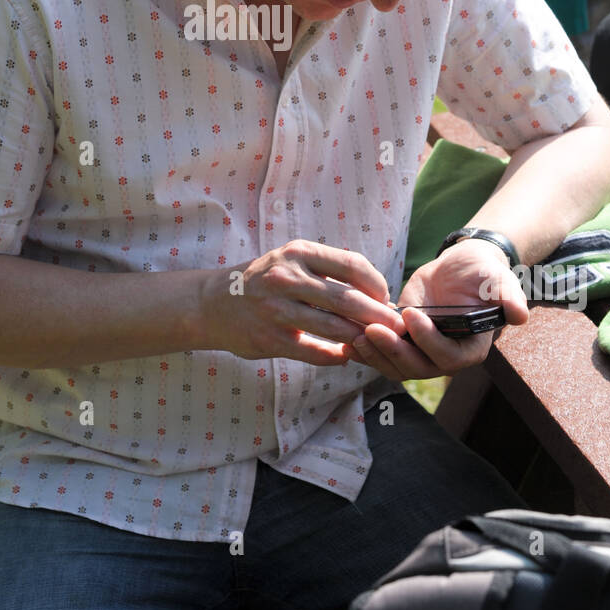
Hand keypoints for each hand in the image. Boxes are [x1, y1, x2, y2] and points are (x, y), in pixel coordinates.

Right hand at [202, 239, 404, 365]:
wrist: (213, 302)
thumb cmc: (265, 280)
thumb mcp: (292, 260)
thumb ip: (328, 270)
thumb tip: (376, 292)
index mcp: (299, 253)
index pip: (353, 266)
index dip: (377, 284)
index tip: (384, 298)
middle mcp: (287, 278)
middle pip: (347, 299)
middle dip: (378, 316)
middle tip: (396, 328)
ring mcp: (276, 309)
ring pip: (334, 328)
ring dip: (360, 338)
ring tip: (375, 343)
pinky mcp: (269, 339)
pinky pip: (314, 351)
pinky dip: (335, 356)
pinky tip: (346, 356)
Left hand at [344, 238, 528, 381]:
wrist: (459, 268)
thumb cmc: (482, 273)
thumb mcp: (497, 281)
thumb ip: (508, 297)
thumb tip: (520, 316)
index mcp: (471, 348)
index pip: (449, 357)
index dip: (429, 341)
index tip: (411, 316)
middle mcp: (445, 357)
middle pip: (418, 367)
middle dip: (393, 352)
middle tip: (371, 331)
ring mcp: (422, 353)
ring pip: (397, 367)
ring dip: (376, 356)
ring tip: (356, 337)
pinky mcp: (402, 343)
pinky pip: (383, 356)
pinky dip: (366, 352)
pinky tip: (348, 342)